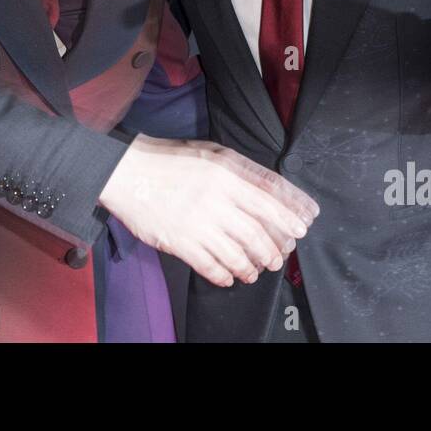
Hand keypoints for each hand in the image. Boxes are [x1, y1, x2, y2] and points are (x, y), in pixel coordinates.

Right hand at [98, 135, 318, 287]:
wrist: (127, 172)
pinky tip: (229, 277)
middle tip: (279, 257)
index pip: (271, 198)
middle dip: (274, 250)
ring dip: (252, 267)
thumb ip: (243, 171)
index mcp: (227, 173)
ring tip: (255, 271)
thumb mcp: (213, 153)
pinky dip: (224, 275)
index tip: (303, 226)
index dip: (291, 215)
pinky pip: (210, 266)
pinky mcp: (179, 241)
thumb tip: (274, 192)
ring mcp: (197, 221)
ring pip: (238, 253)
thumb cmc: (171, 160)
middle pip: (258, 232)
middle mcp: (216, 198)